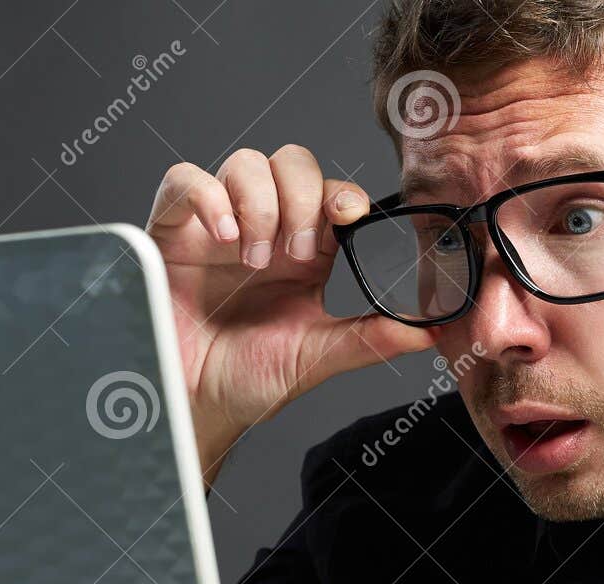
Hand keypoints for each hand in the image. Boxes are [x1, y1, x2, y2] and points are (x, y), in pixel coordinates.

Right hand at [145, 146, 436, 479]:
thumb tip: (430, 333)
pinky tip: (223, 236)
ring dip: (259, 204)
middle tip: (296, 253)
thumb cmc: (249, 378)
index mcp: (307, 252)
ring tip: (255, 260)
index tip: (348, 217)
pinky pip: (184, 179)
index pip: (332, 194)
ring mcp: (219, 224)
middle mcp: (266, 228)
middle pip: (292, 161)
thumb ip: (369, 340)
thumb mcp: (317, 357)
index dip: (342, 194)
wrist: (194, 403)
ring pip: (245, 163)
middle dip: (301, 196)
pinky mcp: (172, 228)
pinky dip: (207, 196)